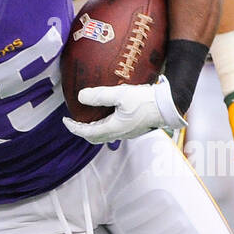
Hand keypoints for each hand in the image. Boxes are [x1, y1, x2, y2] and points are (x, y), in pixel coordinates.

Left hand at [62, 76, 185, 142]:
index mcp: (114, 128)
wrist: (168, 106)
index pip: (87, 133)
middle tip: (75, 121)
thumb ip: (100, 95)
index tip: (66, 120)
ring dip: (94, 129)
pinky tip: (107, 114)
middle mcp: (120, 134)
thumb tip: (81, 97)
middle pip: (95, 138)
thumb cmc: (146, 100)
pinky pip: (114, 131)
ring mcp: (128, 133)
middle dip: (83, 131)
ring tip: (89, 117)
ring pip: (105, 135)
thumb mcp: (121, 94)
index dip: (74, 128)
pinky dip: (105, 126)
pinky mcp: (134, 128)